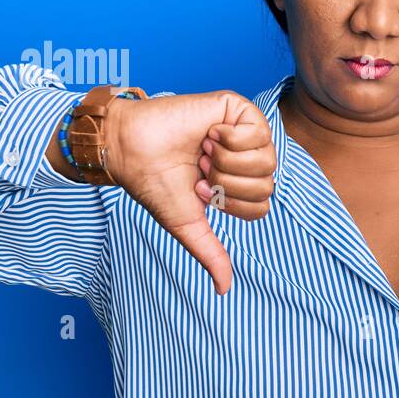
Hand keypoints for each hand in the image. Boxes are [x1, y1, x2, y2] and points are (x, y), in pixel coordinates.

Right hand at [106, 90, 275, 294]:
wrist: (131, 148)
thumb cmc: (156, 183)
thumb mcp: (188, 224)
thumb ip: (211, 254)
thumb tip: (224, 289)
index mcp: (239, 183)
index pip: (261, 206)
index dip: (229, 203)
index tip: (200, 190)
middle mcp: (247, 158)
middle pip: (267, 185)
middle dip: (226, 183)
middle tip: (200, 169)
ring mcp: (245, 132)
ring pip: (265, 160)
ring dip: (225, 161)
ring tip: (202, 151)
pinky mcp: (238, 108)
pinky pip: (257, 132)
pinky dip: (228, 138)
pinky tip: (208, 132)